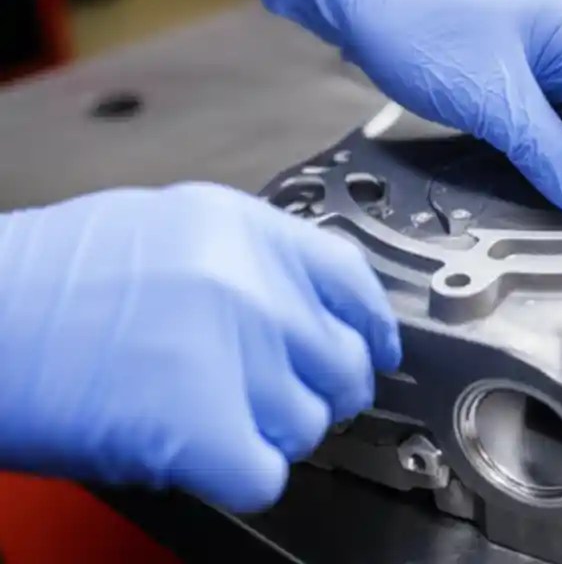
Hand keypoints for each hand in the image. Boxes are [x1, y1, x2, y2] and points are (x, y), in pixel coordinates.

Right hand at [0, 183, 399, 511]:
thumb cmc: (39, 283)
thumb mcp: (159, 231)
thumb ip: (242, 262)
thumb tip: (298, 307)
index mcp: (240, 228)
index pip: (351, 278)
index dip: (372, 324)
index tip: (377, 348)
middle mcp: (251, 284)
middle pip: (344, 361)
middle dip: (319, 392)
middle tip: (274, 400)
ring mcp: (234, 351)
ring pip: (310, 424)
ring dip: (270, 436)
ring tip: (210, 419)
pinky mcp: (203, 423)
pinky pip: (266, 474)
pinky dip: (240, 477)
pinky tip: (202, 456)